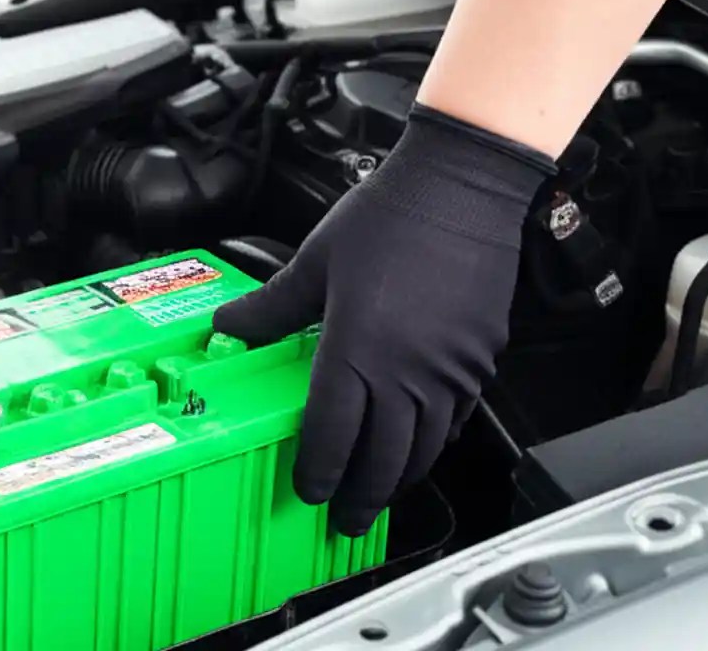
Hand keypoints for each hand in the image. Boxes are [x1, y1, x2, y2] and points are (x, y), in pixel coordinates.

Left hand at [213, 105, 553, 534]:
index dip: (319, 472)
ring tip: (383, 493)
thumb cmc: (388, 217)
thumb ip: (270, 308)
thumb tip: (228, 328)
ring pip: (426, 448)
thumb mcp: (314, 263)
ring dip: (401, 478)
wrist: (461, 187)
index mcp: (356, 351)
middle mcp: (406, 373)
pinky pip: (457, 418)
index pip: (332, 436)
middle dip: (362, 496)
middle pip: (383, 459)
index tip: (309, 490)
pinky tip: (425, 444)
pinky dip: (437, 442)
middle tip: (347, 519)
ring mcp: (449, 370)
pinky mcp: (479, 358)